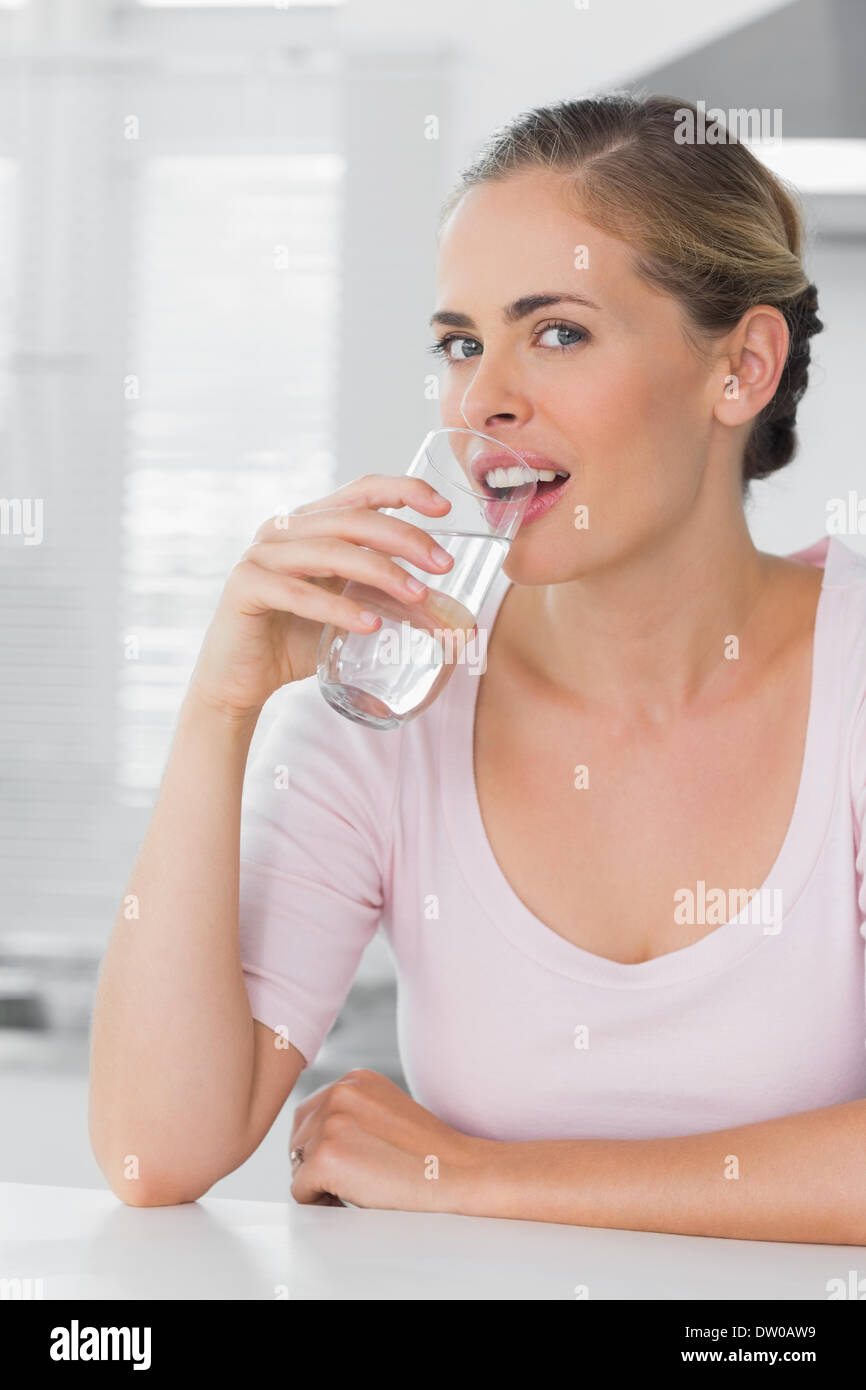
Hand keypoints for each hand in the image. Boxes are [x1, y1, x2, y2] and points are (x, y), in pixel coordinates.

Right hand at [188, 474, 453, 717]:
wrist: (242, 679)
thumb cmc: (298, 641)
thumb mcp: (353, 612)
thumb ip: (391, 601)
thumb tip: (452, 611)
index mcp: (310, 524)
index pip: (361, 491)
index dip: (404, 490)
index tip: (445, 507)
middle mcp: (284, 529)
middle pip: (352, 519)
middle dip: (404, 538)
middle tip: (443, 565)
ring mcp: (261, 555)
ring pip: (329, 551)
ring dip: (380, 571)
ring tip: (418, 596)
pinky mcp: (245, 587)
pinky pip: (297, 593)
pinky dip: (337, 608)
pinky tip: (370, 625)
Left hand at [288, 1068, 489, 1214]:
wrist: (458, 1173)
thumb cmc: (427, 1152)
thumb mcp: (386, 1111)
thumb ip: (352, 1111)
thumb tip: (311, 1134)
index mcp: (354, 1078)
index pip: (311, 1113)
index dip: (325, 1144)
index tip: (355, 1160)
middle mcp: (339, 1092)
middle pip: (298, 1136)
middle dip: (316, 1161)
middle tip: (355, 1178)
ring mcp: (330, 1123)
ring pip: (297, 1163)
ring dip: (320, 1181)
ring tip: (359, 1186)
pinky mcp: (326, 1157)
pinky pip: (299, 1189)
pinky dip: (319, 1202)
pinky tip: (353, 1198)